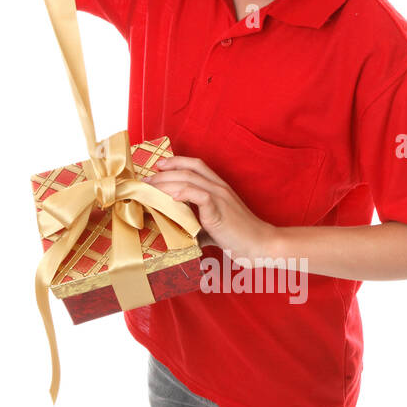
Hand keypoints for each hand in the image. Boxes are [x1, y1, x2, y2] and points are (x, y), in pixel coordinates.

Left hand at [145, 156, 276, 262]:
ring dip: (165, 182)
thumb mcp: (214, 228)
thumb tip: (179, 234)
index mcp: (219, 188)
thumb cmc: (239, 238)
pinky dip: (182, 193)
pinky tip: (170, 196)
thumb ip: (197, 226)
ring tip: (149, 188)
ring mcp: (220, 197)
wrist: (261, 245)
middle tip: (145, 180)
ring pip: (188, 179)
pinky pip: (198, 195)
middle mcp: (219, 187)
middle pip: (187, 169)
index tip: (157, 167)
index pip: (196, 165)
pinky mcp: (219, 210)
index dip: (175, 162)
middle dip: (163, 172)